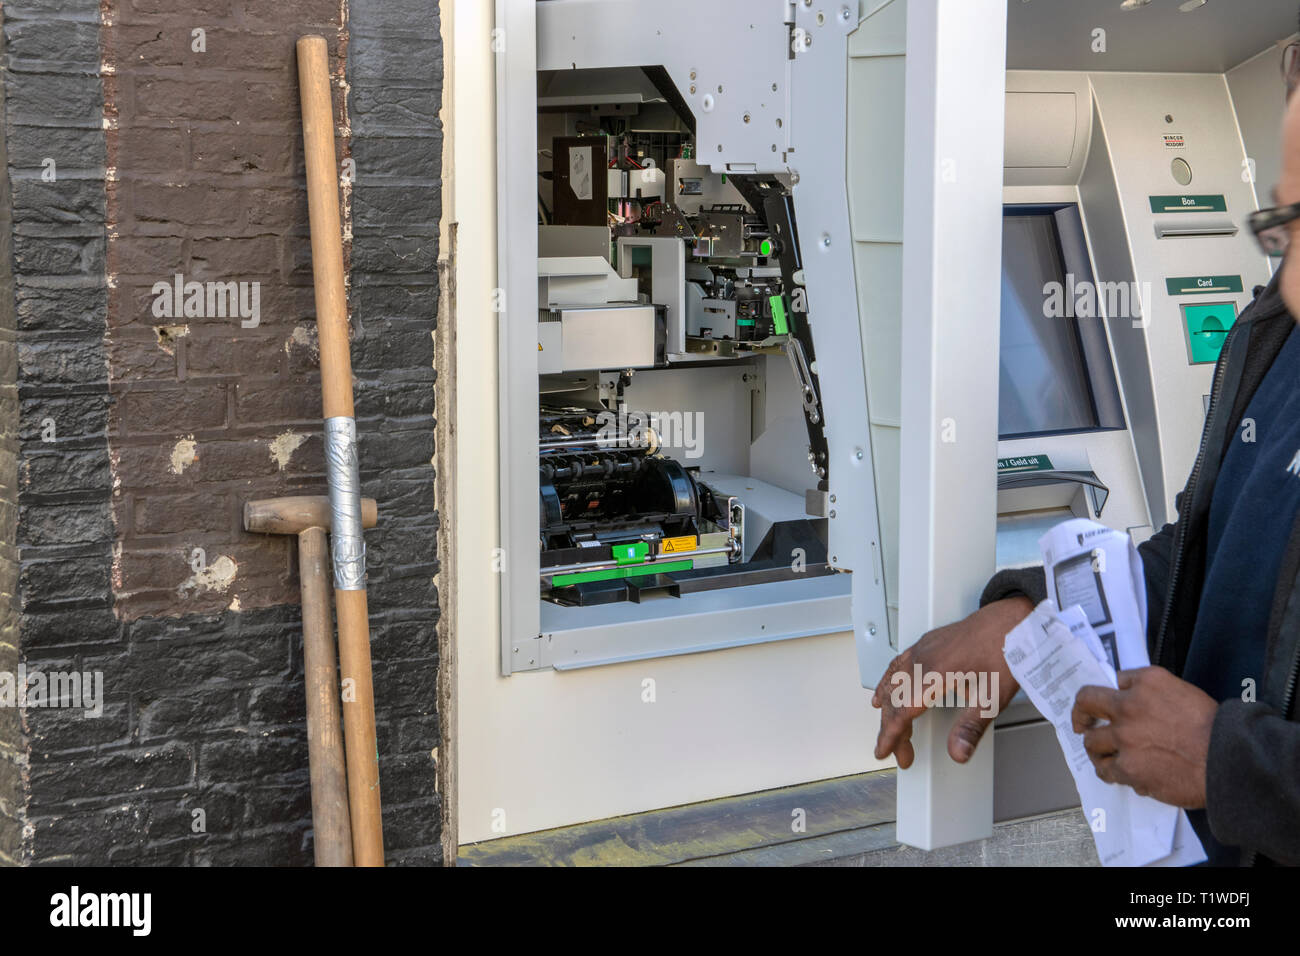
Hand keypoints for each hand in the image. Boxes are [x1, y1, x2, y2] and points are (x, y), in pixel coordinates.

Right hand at [870, 596, 1030, 767]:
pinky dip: (886, 682)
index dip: (891, 735)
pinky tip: (884, 689)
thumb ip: (972, 727)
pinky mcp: (927, 643)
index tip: (884, 751)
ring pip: (893, 681)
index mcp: (936, 673)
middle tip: (900, 752)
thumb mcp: (994, 696)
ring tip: (889, 729)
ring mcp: (923, 649)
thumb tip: (958, 752)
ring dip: (888, 708)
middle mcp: (924, 659)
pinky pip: (897, 664)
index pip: (902, 710)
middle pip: (895, 699)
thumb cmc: (1007, 649)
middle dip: (891, 729)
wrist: (1012, 618)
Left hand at [1071, 666, 1217, 808]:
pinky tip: (1117, 774)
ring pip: (1092, 741)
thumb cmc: (1216, 731)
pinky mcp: (1127, 766)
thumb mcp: (1186, 693)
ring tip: (1103, 755)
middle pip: (1087, 701)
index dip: (1114, 692)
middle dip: (1081, 712)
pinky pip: (1106, 769)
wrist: (1229, 762)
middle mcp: (1130, 705)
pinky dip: (1111, 772)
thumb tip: (1137, 699)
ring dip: (1097, 748)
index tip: (1109, 701)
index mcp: (1148, 682)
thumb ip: (1157, 694)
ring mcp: (1125, 737)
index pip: (1117, 680)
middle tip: (1081, 721)